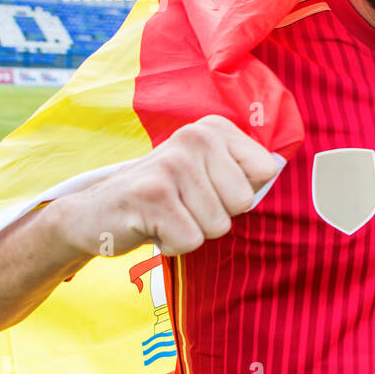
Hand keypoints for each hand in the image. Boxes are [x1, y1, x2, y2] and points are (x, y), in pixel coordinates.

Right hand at [56, 114, 281, 257]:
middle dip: (216, 216)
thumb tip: (279, 167)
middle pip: (243, 202)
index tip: (208, 189)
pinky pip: (191, 240)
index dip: (239, 193)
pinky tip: (153, 228)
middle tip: (183, 206)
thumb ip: (243, 171)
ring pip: (218, 225)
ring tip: (167, 215)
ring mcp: (172, 165)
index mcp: (214, 128)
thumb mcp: (206, 173)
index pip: (266, 170)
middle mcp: (194, 137)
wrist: (94, 213)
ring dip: (193, 231)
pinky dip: (174, 245)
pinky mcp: (153, 196)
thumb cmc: (164, 197)